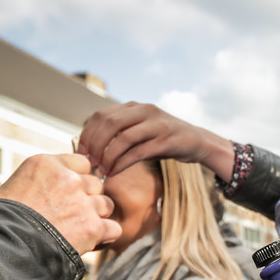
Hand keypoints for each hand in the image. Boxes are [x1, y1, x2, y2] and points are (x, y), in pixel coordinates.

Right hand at [0, 154, 116, 253]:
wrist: (1, 247)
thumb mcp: (10, 189)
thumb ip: (34, 183)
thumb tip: (35, 191)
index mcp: (46, 164)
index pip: (81, 163)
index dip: (78, 179)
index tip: (71, 192)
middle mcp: (68, 178)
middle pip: (94, 184)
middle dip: (87, 199)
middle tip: (72, 215)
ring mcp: (82, 202)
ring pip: (106, 205)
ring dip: (96, 217)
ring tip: (78, 230)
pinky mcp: (92, 226)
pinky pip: (113, 229)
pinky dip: (105, 237)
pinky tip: (92, 242)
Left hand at [77, 102, 235, 179]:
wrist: (199, 142)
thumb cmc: (165, 139)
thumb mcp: (141, 129)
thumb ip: (121, 132)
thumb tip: (91, 147)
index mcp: (135, 106)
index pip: (101, 115)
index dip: (87, 134)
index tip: (81, 152)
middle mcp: (145, 111)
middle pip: (109, 123)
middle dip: (95, 145)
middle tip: (89, 163)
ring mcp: (157, 124)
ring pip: (123, 138)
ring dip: (108, 156)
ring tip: (102, 171)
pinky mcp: (167, 141)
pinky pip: (138, 152)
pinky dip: (123, 164)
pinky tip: (115, 173)